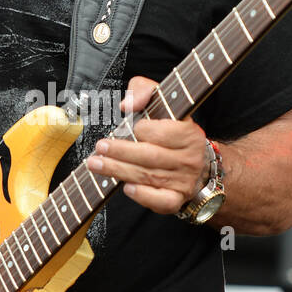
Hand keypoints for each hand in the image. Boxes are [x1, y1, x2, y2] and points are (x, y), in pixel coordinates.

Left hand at [87, 75, 209, 215]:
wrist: (196, 164)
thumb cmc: (172, 130)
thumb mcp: (162, 102)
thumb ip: (144, 90)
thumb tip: (127, 104)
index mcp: (189, 133)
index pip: (163, 133)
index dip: (143, 130)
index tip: (131, 128)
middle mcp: (190, 158)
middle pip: (151, 156)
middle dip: (121, 152)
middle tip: (100, 147)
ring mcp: (184, 181)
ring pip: (149, 177)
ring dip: (119, 171)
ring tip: (95, 164)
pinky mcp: (177, 199)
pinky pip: (161, 201)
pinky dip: (143, 196)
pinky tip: (126, 188)